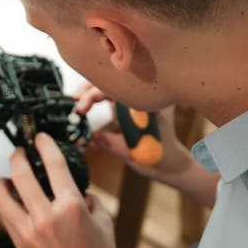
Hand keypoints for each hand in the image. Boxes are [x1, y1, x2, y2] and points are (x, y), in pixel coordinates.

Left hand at [0, 134, 125, 247]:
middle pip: (21, 175)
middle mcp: (46, 218)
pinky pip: (4, 217)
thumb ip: (89, 199)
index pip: (54, 165)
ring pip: (2, 197)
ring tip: (6, 177)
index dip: (45, 145)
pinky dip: (4, 204)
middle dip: (17, 157)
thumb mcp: (104, 221)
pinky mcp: (20, 244)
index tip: (40, 138)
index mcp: (70, 208)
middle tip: (19, 152)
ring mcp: (30, 232)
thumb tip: (78, 187)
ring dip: (2, 181)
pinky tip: (9, 201)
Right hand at [75, 84, 218, 206]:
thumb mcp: (129, 152)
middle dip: (89, 90)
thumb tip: (81, 138)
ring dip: (91, 92)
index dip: (93, 96)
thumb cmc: (157, 158)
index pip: (114, 90)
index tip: (80, 110)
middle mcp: (144, 97)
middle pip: (111, 82)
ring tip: (77, 102)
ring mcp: (138, 100)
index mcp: (146, 104)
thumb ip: (105, 142)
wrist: (172, 165)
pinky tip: (85, 104)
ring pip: (110, 86)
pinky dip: (96, 97)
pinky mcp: (131, 106)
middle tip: (74, 103)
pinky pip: (111, 95)